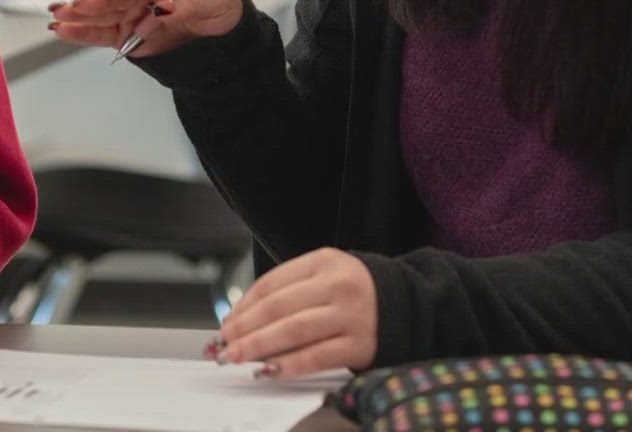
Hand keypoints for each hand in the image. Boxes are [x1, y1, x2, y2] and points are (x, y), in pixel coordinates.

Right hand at [47, 0, 243, 57]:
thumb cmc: (216, 3)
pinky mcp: (124, 31)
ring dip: (79, 15)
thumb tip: (163, 8)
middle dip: (95, 0)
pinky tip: (63, 30)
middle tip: (77, 6)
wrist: (218, 30)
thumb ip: (187, 2)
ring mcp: (130, 9)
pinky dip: (82, 33)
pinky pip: (101, 32)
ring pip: (102, 13)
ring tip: (58, 17)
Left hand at [207, 247, 378, 377]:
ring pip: (294, 331)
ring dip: (259, 347)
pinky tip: (270, 370)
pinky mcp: (360, 344)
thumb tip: (240, 320)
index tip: (226, 325)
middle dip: (245, 329)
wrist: (407, 305)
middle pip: (278, 307)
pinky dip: (290, 364)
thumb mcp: (323, 275)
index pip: (271, 284)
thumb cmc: (354, 292)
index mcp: (323, 261)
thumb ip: (286, 291)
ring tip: (237, 357)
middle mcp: (338, 285)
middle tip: (224, 346)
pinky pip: (318, 356)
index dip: (243, 307)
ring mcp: (351, 315)